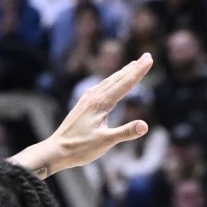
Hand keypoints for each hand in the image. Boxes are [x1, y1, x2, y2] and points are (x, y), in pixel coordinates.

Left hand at [25, 54, 154, 175]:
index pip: (125, 84)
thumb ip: (126, 132)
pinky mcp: (84, 104)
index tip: (149, 59)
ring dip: (123, 72)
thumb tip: (145, 126)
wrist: (57, 150)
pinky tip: (112, 82)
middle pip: (118, 78)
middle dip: (134, 67)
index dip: (139, 72)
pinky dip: (112, 81)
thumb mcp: (106, 142)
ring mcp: (87, 99)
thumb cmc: (80, 148)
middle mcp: (93, 96)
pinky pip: (101, 87)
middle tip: (147, 56)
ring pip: (109, 81)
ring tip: (133, 65)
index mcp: (100, 103)